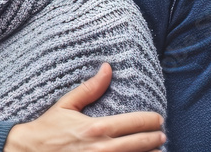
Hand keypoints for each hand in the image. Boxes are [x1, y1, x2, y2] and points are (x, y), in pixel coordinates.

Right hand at [3, 63, 165, 151]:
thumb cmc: (48, 129)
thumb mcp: (67, 105)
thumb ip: (90, 88)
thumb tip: (107, 68)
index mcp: (97, 128)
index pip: (136, 123)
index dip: (152, 120)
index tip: (157, 119)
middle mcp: (103, 148)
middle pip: (143, 143)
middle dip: (156, 138)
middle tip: (161, 135)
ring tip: (158, 151)